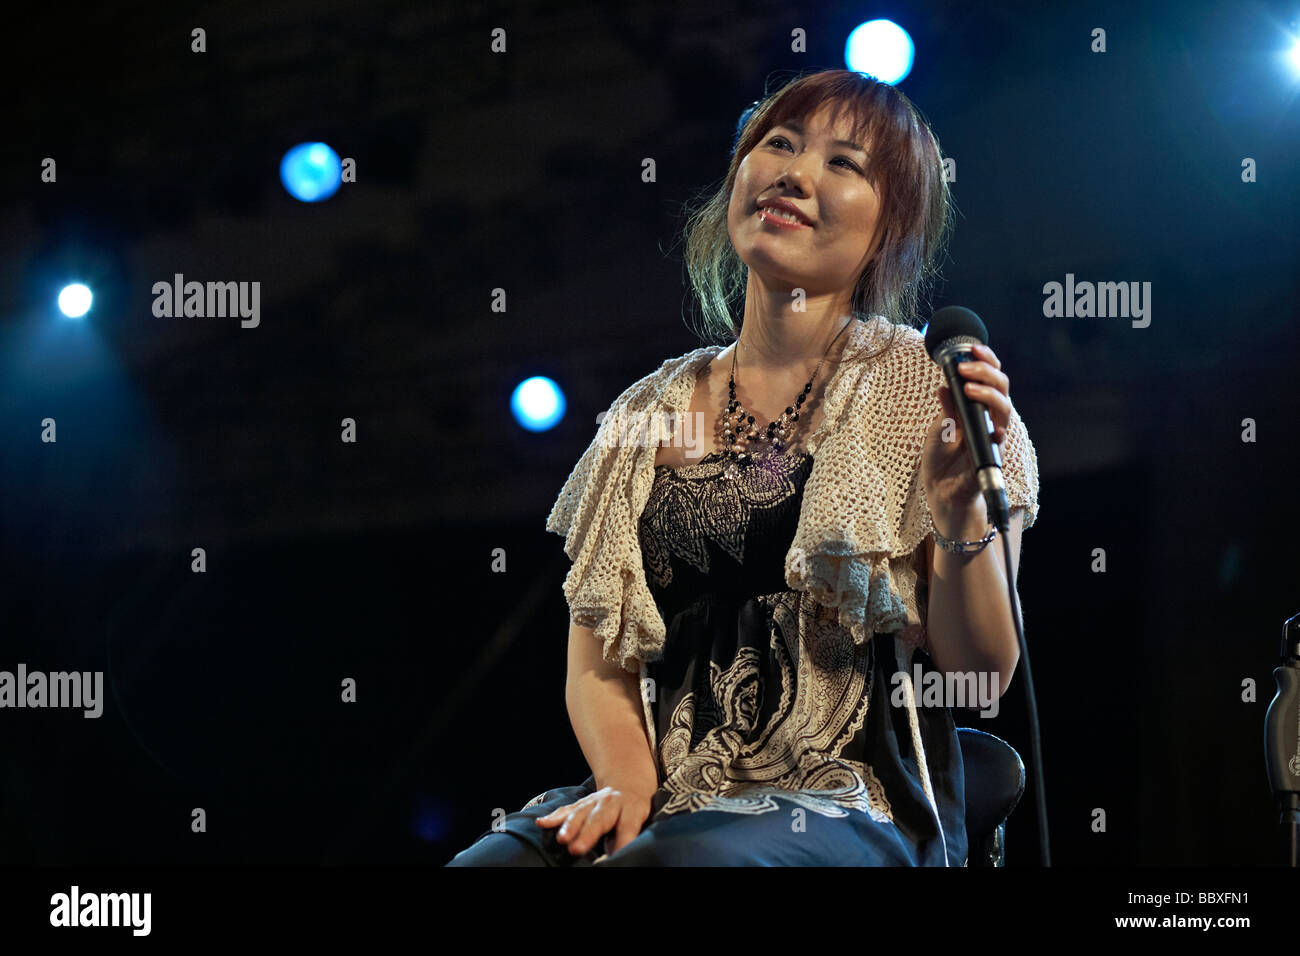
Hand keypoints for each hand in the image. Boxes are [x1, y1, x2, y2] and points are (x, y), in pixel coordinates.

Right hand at [535, 784, 653, 856]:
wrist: (628, 784)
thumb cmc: (634, 812)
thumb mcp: (639, 821)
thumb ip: (627, 837)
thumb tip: (616, 855)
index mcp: (632, 809)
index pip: (628, 825)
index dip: (623, 839)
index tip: (617, 853)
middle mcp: (612, 802)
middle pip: (599, 818)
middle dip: (587, 834)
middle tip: (577, 849)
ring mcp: (595, 800)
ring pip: (580, 813)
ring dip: (569, 826)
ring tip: (561, 839)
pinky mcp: (581, 802)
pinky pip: (567, 809)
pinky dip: (554, 817)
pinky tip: (542, 823)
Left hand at [920, 343, 1011, 528]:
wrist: (941, 491)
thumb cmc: (942, 458)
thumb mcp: (938, 428)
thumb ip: (946, 409)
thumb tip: (944, 385)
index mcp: (977, 407)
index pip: (989, 378)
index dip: (986, 361)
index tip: (973, 348)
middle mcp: (990, 418)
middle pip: (1002, 387)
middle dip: (986, 372)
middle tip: (964, 367)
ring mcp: (994, 436)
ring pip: (1004, 408)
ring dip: (988, 394)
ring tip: (969, 386)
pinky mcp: (993, 456)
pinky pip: (999, 439)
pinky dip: (996, 430)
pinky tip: (991, 425)